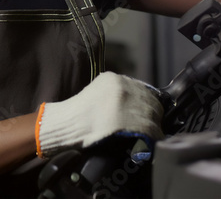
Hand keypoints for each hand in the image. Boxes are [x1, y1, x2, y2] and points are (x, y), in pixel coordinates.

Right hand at [35, 72, 163, 157]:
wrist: (66, 125)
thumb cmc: (78, 113)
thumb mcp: (96, 91)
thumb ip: (115, 91)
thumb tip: (134, 101)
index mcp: (114, 78)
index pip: (142, 88)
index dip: (146, 102)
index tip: (145, 111)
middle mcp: (123, 86)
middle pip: (150, 100)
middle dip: (152, 114)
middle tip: (150, 125)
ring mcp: (127, 103)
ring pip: (152, 115)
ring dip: (154, 126)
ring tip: (151, 134)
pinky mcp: (129, 120)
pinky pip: (150, 129)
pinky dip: (153, 136)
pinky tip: (151, 141)